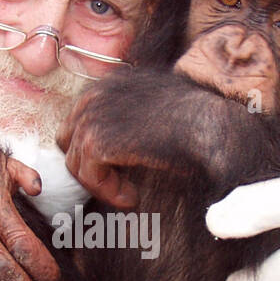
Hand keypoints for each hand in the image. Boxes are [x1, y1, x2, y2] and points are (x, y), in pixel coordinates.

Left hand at [57, 70, 224, 208]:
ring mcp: (92, 117)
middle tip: (119, 185)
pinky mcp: (97, 142)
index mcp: (105, 84)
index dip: (92, 151)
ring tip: (130, 193)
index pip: (76, 123)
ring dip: (103, 184)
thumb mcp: (152, 106)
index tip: (116, 169)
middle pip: (68, 144)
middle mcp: (93, 95)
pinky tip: (132, 197)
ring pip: (77, 165)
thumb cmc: (194, 120)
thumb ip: (126, 116)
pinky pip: (89, 178)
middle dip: (90, 168)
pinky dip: (109, 193)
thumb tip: (111, 145)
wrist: (210, 125)